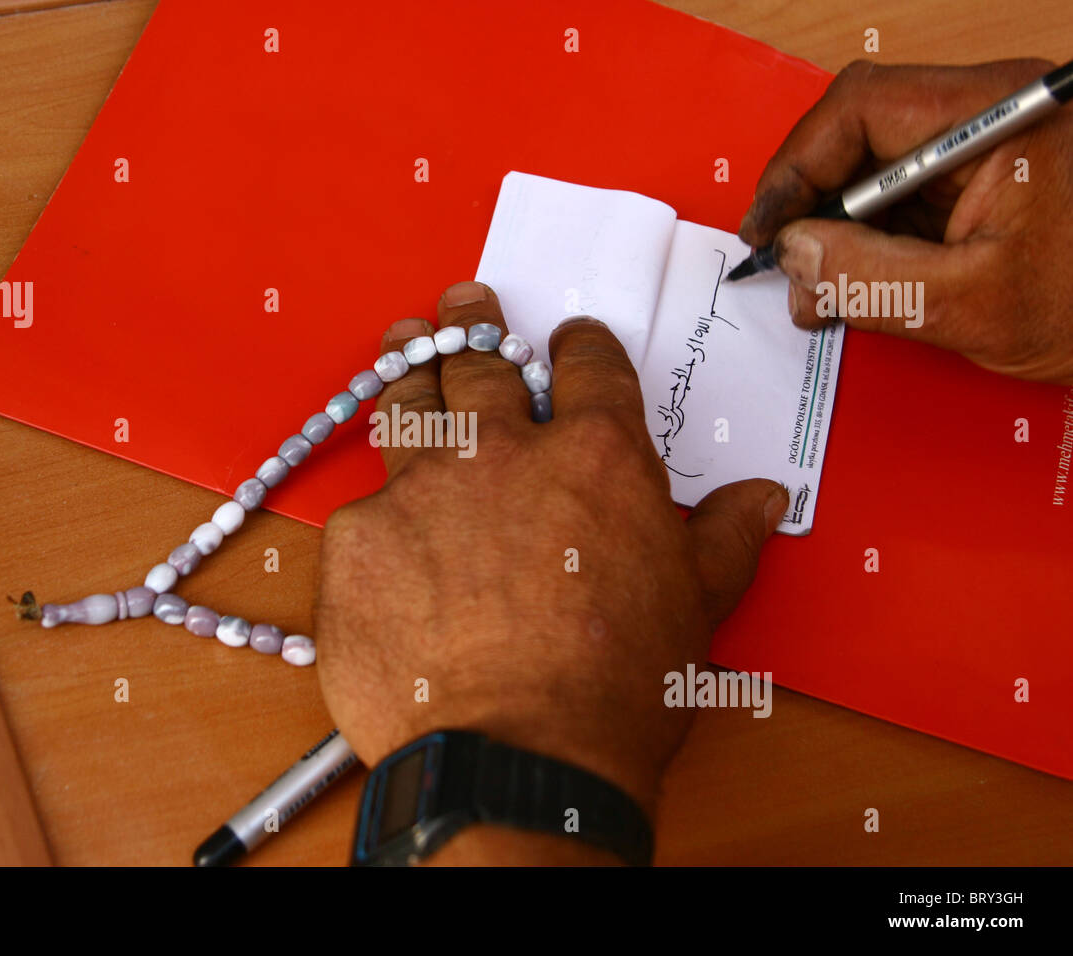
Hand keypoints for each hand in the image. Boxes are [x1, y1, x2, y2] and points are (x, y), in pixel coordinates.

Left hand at [314, 280, 789, 860]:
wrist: (516, 756)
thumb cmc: (619, 687)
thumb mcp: (695, 606)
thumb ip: (723, 537)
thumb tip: (765, 497)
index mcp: (595, 456)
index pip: (588, 367)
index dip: (579, 346)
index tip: (570, 342)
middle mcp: (504, 451)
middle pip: (481, 359)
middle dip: (474, 324)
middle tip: (464, 304)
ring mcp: (422, 488)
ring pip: (408, 403)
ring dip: (410, 366)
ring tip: (407, 343)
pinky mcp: (359, 538)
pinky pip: (364, 506)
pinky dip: (378, 506)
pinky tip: (381, 516)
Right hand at [739, 59, 1072, 384]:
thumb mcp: (974, 305)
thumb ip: (871, 278)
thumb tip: (793, 254)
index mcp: (996, 118)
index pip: (860, 109)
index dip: (796, 167)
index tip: (769, 229)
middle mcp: (989, 115)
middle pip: (861, 134)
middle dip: (813, 206)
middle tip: (789, 272)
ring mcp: (988, 147)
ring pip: (875, 169)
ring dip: (837, 231)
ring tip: (823, 294)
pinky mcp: (987, 182)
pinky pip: (905, 198)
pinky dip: (872, 242)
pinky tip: (860, 285)